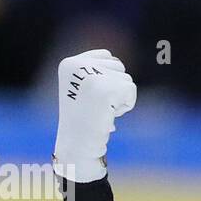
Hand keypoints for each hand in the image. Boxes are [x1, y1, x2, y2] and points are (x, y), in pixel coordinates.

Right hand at [53, 49, 136, 182]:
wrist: (78, 145)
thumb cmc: (84, 120)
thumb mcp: (83, 88)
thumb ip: (97, 71)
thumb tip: (117, 63)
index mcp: (69, 64)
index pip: (107, 55)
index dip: (109, 77)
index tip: (94, 96)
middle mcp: (77, 65)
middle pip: (119, 65)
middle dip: (116, 87)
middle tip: (98, 106)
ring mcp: (91, 77)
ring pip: (126, 79)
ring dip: (120, 98)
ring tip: (102, 110)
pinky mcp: (105, 90)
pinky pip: (131, 91)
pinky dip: (126, 105)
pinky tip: (109, 114)